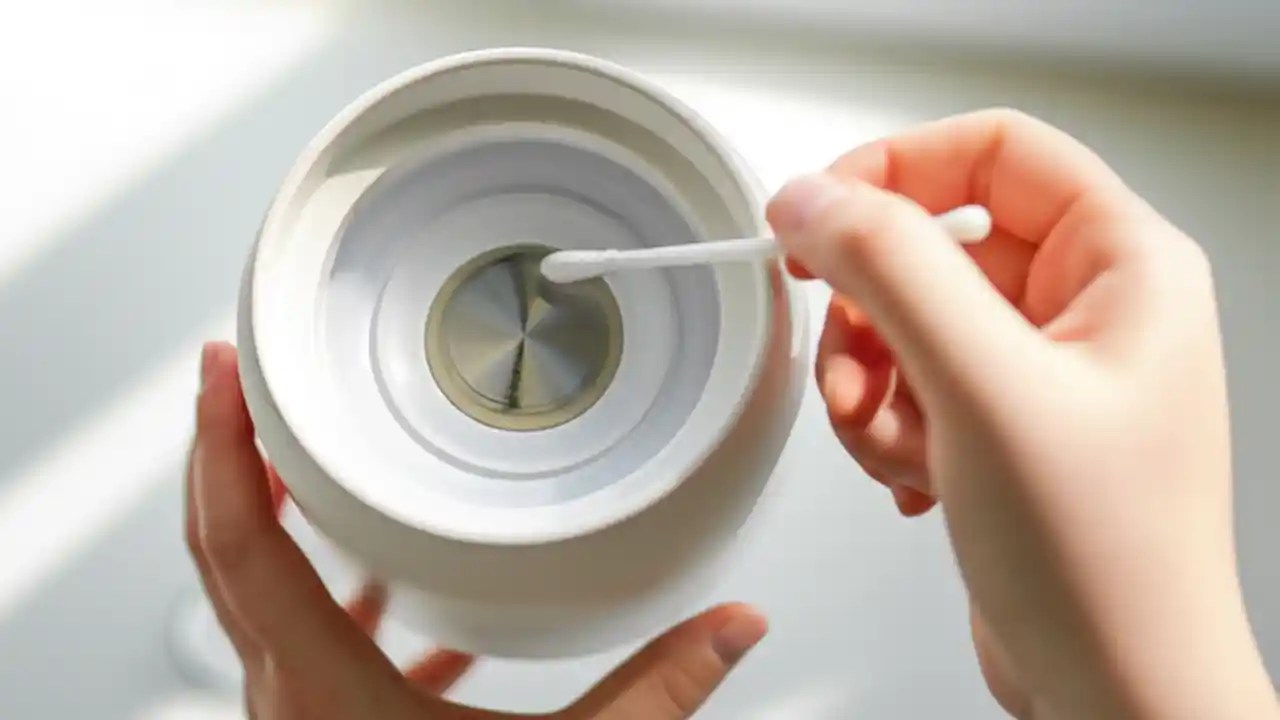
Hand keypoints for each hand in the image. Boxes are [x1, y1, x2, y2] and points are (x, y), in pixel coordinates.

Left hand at [187, 342, 766, 719]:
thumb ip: (657, 694)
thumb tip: (733, 626)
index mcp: (323, 690)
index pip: (241, 542)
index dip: (222, 446)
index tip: (221, 372)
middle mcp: (287, 697)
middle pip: (222, 546)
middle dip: (225, 448)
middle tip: (243, 371)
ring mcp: (294, 712)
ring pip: (250, 585)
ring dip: (263, 509)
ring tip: (291, 446)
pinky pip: (301, 628)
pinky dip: (324, 579)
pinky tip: (379, 575)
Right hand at [768, 109, 1276, 718]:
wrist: (1114, 694)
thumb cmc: (1105, 565)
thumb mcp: (984, 390)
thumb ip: (891, 271)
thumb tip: (816, 199)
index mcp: (1124, 267)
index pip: (994, 153)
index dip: (895, 169)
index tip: (817, 214)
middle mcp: (1089, 312)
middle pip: (936, 245)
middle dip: (870, 311)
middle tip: (847, 361)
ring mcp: (1043, 374)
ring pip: (911, 322)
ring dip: (872, 381)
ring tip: (887, 440)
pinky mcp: (1004, 430)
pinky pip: (914, 386)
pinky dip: (889, 425)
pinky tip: (913, 476)